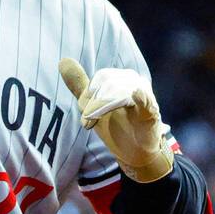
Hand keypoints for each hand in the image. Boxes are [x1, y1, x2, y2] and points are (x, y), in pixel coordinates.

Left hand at [58, 58, 173, 182]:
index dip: (89, 96)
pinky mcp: (151, 112)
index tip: (85, 117)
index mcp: (122, 80)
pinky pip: (145, 101)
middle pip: (108, 84)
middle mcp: (134, 84)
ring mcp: (144, 97)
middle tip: (87, 122)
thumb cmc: (117, 126)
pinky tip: (136, 94)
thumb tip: (63, 61)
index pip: (101, 78)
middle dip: (93, 103)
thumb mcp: (92, 105)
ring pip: (120, 91)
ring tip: (93, 123)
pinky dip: (140, 97)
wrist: (136, 152)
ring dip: (102, 107)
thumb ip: (80, 85)